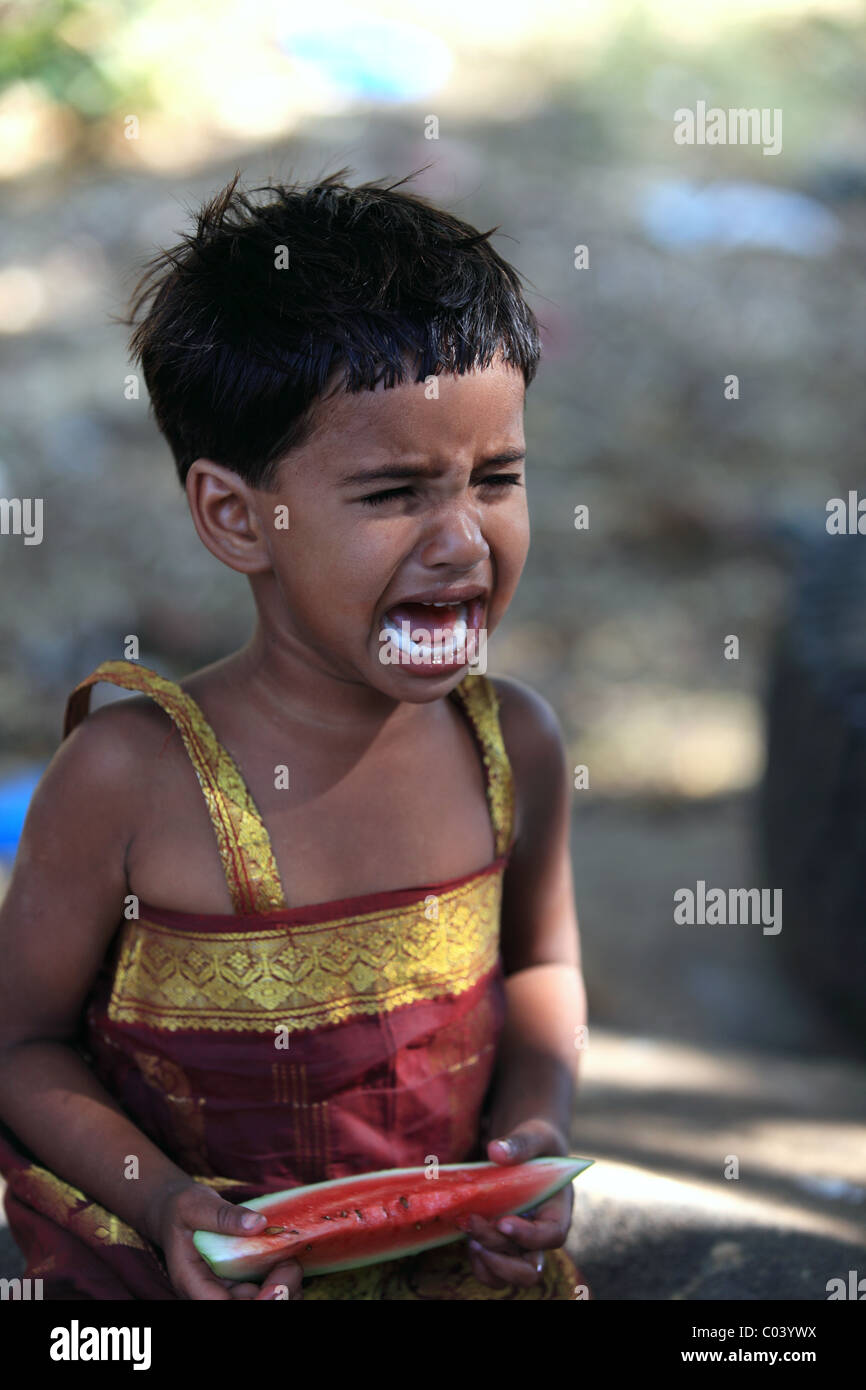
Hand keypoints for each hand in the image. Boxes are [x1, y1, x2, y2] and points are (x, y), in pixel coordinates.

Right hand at [146, 1178, 304, 1300]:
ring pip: (262, 1302)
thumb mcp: (196, 1205)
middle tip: (290, 1264)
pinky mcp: (240, 1283)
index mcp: (191, 1282)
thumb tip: (258, 1223)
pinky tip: (287, 1260)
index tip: (276, 1288)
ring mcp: (227, 1291)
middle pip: (247, 1306)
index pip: (221, 1306)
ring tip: (290, 1261)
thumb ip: (223, 1216)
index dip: (254, 1303)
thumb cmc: (181, 1210)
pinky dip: (282, 1280)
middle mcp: (210, 1293)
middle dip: (276, 1294)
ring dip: (284, 1288)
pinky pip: (266, 1292)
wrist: (175, 1213)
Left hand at [463, 1120, 572, 1290]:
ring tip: (468, 1234)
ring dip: (487, 1262)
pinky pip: (494, 1271)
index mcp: (558, 1209)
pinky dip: (479, 1263)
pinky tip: (467, 1236)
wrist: (531, 1150)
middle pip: (531, 1269)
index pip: (553, 1235)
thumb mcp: (535, 1135)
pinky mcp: (504, 1244)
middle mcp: (542, 1234)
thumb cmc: (539, 1143)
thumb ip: (520, 1143)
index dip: (529, 1236)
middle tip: (474, 1225)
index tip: (503, 1221)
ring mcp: (523, 1244)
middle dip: (500, 1255)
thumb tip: (496, 1150)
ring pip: (511, 1276)